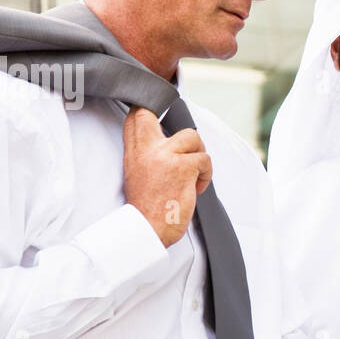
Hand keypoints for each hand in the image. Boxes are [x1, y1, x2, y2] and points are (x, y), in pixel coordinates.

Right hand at [122, 107, 212, 246]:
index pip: (135, 117)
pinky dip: (205, 175)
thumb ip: (147, 155)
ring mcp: (165, 156)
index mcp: (134, 153)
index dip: (145, 108)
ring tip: (193, 174)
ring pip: (192, 136)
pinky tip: (196, 187)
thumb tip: (167, 141)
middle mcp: (147, 150)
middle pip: (149, 114)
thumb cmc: (148, 208)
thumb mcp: (137, 175)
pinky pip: (204, 159)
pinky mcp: (183, 167)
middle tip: (180, 144)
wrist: (148, 230)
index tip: (157, 113)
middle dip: (165, 118)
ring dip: (198, 155)